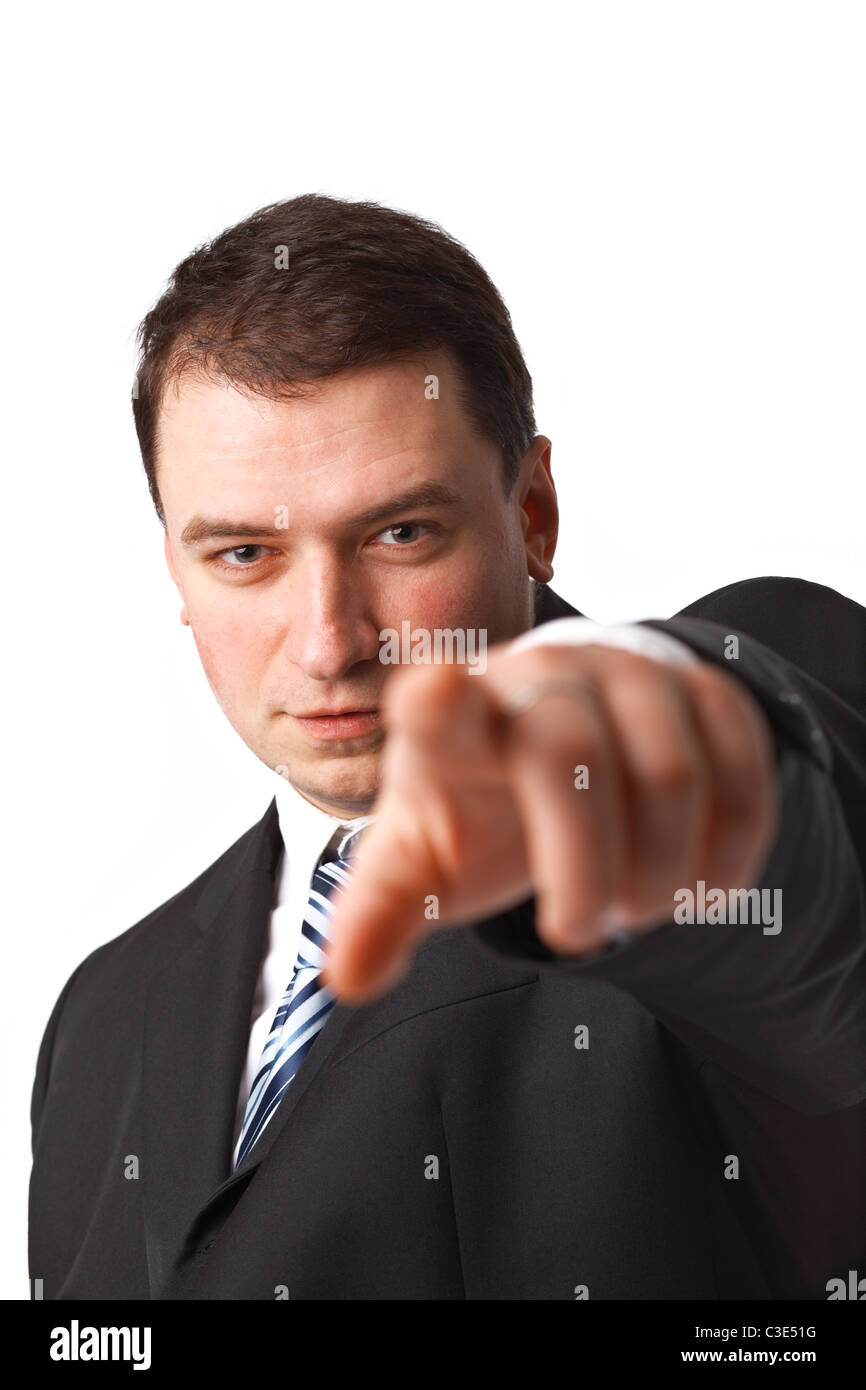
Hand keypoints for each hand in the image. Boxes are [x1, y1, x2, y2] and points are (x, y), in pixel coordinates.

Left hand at [324, 642, 779, 1002]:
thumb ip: (379, 909)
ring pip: (669, 774)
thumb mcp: (426, 856)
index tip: (438, 694)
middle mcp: (540, 677)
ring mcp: (629, 674)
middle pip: (571, 758)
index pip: (436, 698)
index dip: (438, 699)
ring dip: (657, 872)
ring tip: (631, 907)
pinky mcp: (705, 692)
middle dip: (582, 870)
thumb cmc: (482, 805)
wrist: (573, 748)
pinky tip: (694, 885)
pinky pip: (739, 775)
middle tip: (575, 933)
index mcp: (454, 717)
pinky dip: (724, 855)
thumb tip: (342, 978)